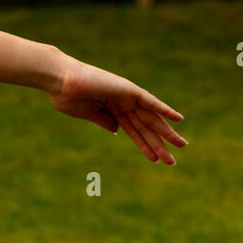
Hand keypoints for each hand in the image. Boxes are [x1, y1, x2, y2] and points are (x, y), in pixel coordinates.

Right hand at [47, 55, 186, 163]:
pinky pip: (151, 102)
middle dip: (159, 144)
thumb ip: (104, 121)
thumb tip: (118, 131)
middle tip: (172, 161)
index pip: (133, 132)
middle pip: (145, 127)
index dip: (144, 146)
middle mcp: (123, 103)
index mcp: (111, 110)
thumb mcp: (88, 114)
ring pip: (151, 118)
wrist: (61, 81)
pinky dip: (165, 109)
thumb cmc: (67, 96)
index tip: (155, 160)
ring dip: (166, 132)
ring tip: (181, 146)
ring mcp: (127, 95)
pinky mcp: (129, 90)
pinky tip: (178, 119)